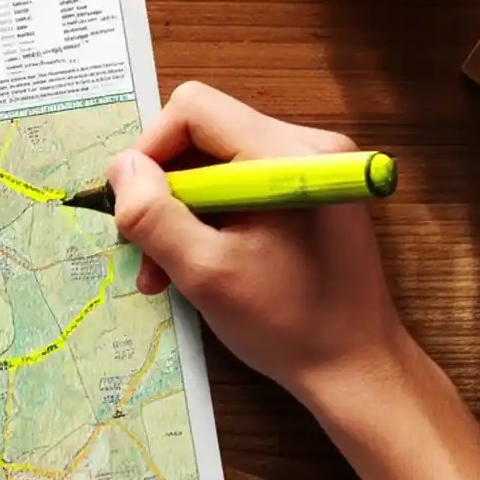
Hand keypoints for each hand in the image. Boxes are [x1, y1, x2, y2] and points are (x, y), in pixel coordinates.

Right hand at [107, 82, 479, 479]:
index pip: (194, 110)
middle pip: (202, 135)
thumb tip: (120, 167)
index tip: (132, 205)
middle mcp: (306, 147)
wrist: (358, 369)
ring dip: (181, 212)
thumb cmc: (290, 325)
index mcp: (287, 156)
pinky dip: (209, 219)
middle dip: (163, 191)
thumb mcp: (206, 274)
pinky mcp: (308, 191)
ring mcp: (311, 168)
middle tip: (146, 251)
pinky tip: (197, 263)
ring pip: (215, 162)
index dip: (150, 150)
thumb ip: (154, 216)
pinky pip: (238, 182)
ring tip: (166, 271)